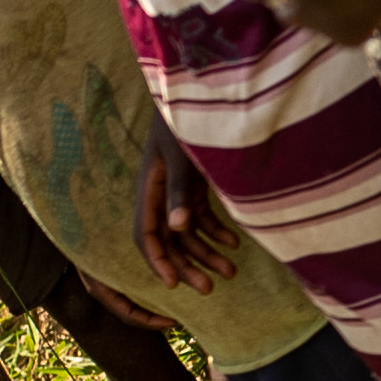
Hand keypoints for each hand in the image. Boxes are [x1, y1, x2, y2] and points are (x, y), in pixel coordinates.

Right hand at [134, 128, 232, 290]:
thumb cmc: (184, 118)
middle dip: (188, 266)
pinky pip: (203, 217)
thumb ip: (178, 190)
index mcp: (148, 189)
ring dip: (207, 254)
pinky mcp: (195, 186)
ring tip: (231, 272)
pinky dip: (218, 232)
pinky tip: (235, 243)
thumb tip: (177, 228)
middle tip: (209, 289)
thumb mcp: (182, 155)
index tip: (173, 284)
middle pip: (169, 240)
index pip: (145, 235)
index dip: (158, 261)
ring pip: (189, 233)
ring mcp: (178, 191)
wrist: (200, 90)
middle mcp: (160, 195)